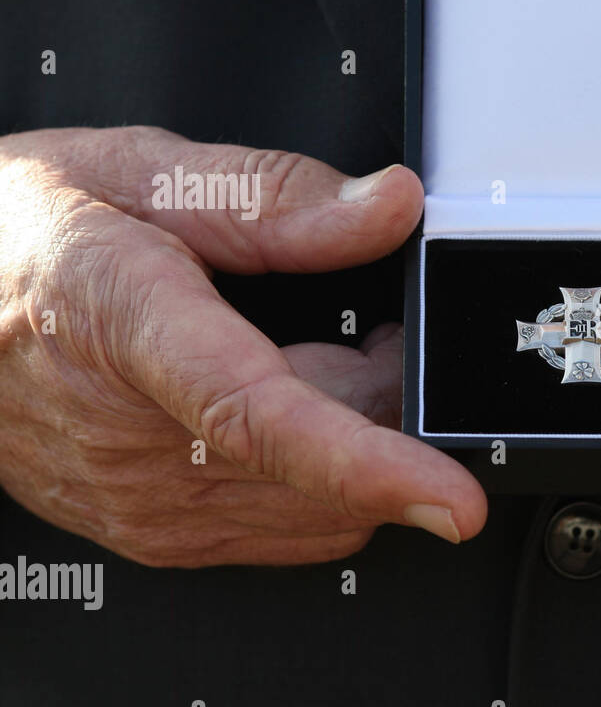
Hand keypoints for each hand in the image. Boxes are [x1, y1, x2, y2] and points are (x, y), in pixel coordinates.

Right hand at [0, 126, 485, 566]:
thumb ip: (273, 196)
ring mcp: (144, 501)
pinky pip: (286, 528)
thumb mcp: (134, 173)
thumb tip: (387, 206)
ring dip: (355, 438)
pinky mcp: (155, 533)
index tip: (452, 498)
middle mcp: (136, 442)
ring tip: (314, 355)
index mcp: (130, 329)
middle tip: (364, 323)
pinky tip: (288, 406)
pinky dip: (319, 475)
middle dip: (384, 397)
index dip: (370, 465)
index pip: (263, 418)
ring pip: (318, 507)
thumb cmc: (10, 238)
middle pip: (323, 462)